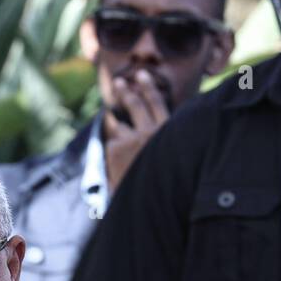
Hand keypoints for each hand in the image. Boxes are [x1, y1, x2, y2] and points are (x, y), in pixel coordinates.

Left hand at [104, 69, 169, 189]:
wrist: (148, 205)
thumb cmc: (162, 186)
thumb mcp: (169, 160)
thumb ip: (161, 142)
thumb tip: (148, 128)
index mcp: (168, 132)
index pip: (157, 102)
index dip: (148, 88)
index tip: (141, 75)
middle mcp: (151, 132)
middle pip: (135, 104)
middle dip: (125, 91)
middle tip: (118, 82)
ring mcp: (132, 138)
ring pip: (118, 125)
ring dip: (113, 121)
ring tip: (112, 121)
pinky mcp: (116, 148)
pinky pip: (111, 144)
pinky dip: (112, 153)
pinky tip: (118, 167)